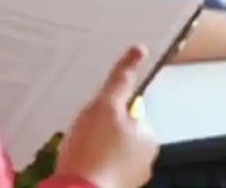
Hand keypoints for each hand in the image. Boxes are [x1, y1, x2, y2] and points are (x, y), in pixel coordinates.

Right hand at [55, 45, 158, 187]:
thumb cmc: (93, 150)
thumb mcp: (105, 105)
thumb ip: (121, 79)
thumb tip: (139, 50)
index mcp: (149, 138)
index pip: (131, 113)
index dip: (109, 110)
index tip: (93, 117)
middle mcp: (145, 160)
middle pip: (119, 134)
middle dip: (100, 131)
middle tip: (82, 134)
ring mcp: (129, 178)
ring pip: (108, 153)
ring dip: (93, 150)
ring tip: (76, 151)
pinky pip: (100, 172)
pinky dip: (89, 167)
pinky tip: (77, 166)